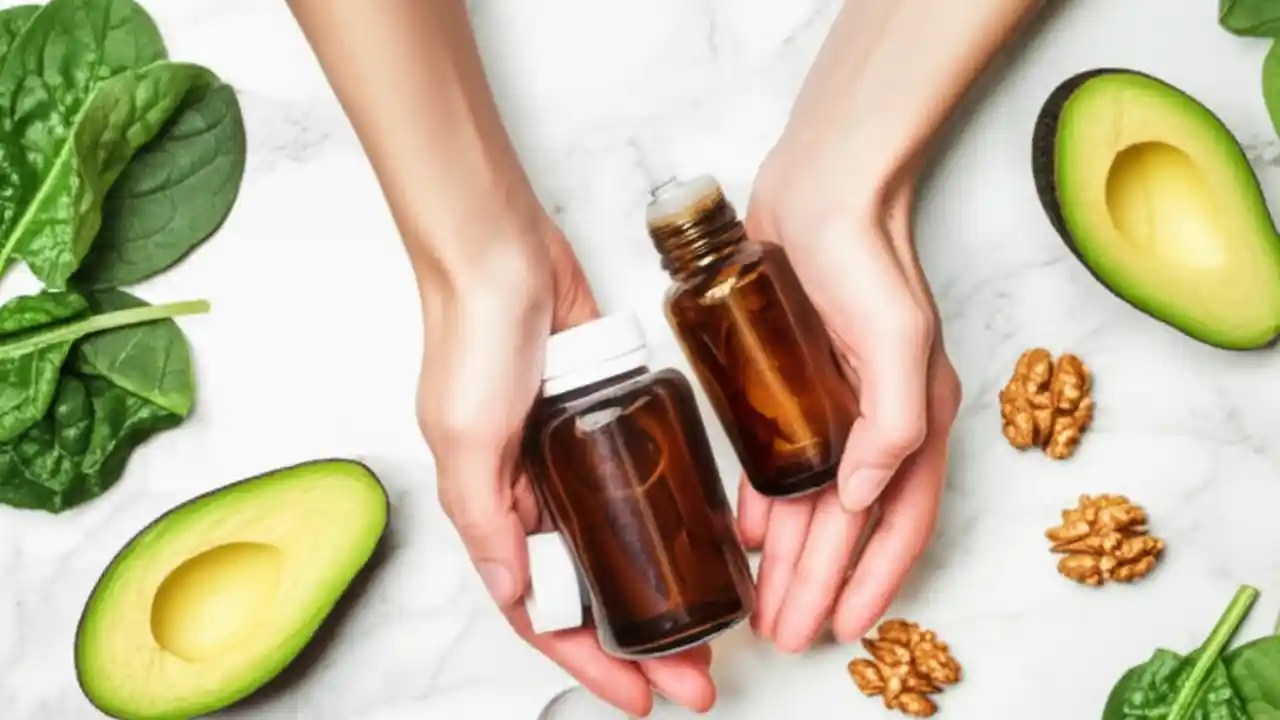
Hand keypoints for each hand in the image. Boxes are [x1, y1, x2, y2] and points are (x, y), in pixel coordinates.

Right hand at [416, 216, 717, 716]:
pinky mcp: (607, 414)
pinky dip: (667, 514)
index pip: (545, 610)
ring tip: (714, 620)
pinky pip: (639, 478)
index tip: (643, 697)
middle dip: (641, 640)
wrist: (503, 248)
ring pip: (622, 541)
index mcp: (494, 509)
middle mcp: (533, 491)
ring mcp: (573, 454)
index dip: (591, 661)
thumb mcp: (468, 438)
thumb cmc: (472, 337)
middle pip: (592, 586)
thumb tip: (519, 594)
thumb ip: (490, 521)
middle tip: (699, 676)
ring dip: (662, 585)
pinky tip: (705, 538)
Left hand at [736, 146, 962, 653]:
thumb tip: (863, 497)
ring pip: (813, 500)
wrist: (822, 184)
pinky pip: (781, 458)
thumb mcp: (897, 339)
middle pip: (849, 525)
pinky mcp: (793, 380)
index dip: (874, 580)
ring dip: (794, 555)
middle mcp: (880, 418)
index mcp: (916, 417)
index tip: (842, 628)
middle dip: (821, 584)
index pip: (899, 521)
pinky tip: (749, 531)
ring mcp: (836, 401)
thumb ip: (890, 424)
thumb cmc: (866, 254)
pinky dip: (767, 499)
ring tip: (768, 603)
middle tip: (788, 635)